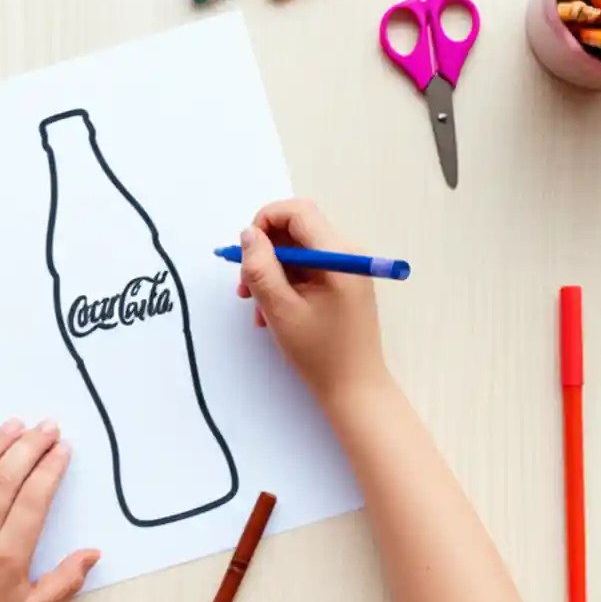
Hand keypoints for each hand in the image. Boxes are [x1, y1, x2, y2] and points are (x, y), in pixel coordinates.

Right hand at [236, 200, 387, 404]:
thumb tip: (248, 234)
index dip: (265, 221)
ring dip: (270, 274)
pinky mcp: (340, 286)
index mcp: (337, 256)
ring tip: (258, 308)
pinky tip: (272, 314)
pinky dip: (284, 286)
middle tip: (245, 287)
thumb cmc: (320, 353)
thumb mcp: (280, 310)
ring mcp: (344, 271)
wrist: (355, 389)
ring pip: (296, 254)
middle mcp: (345, 256)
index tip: (246, 251)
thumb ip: (260, 268)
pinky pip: (305, 272)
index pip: (298, 212)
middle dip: (264, 254)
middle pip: (295, 231)